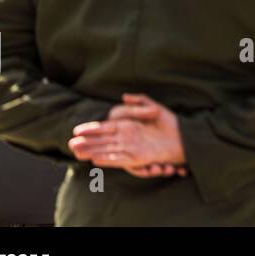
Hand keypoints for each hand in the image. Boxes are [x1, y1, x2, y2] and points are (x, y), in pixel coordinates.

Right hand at [69, 93, 186, 173]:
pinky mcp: (138, 156)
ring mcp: (131, 147)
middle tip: (69, 145)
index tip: (76, 131)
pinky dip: (107, 158)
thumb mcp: (154, 107)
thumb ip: (139, 101)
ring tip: (76, 153)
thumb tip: (124, 96)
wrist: (184, 136)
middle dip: (86, 143)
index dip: (91, 130)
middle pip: (101, 141)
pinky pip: (119, 158)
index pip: (104, 128)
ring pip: (106, 150)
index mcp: (128, 126)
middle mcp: (126, 138)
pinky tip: (96, 158)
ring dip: (92, 152)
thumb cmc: (170, 122)